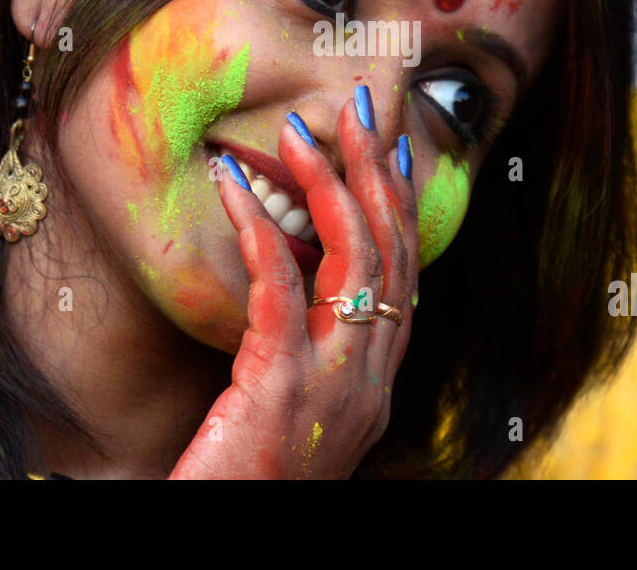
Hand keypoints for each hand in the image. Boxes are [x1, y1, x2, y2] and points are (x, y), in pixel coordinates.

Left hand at [170, 88, 418, 477]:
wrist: (231, 538)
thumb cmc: (246, 480)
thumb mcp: (294, 410)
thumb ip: (307, 354)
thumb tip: (290, 283)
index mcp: (374, 383)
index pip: (406, 276)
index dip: (400, 206)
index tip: (390, 148)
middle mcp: (370, 380)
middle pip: (392, 255)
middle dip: (377, 173)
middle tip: (360, 110)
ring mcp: (335, 384)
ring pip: (356, 261)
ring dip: (330, 185)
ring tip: (302, 132)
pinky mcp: (284, 388)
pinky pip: (281, 291)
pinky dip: (260, 231)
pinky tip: (236, 189)